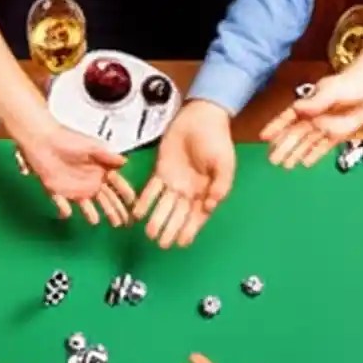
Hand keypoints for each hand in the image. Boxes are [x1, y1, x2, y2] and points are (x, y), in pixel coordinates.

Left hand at [15, 122, 135, 224]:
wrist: (42, 138)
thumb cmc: (67, 139)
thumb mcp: (91, 146)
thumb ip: (107, 155)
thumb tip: (125, 162)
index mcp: (100, 169)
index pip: (116, 185)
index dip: (125, 194)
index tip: (133, 203)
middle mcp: (89, 180)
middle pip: (105, 199)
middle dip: (114, 210)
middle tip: (122, 222)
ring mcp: (74, 187)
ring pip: (86, 205)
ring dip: (91, 213)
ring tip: (97, 221)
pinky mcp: (57, 190)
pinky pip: (61, 203)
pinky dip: (63, 208)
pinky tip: (67, 213)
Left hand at [133, 101, 234, 247]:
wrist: (201, 118)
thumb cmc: (217, 140)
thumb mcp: (225, 163)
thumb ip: (221, 185)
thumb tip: (211, 206)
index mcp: (207, 191)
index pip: (197, 216)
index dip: (190, 230)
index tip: (182, 243)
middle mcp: (189, 190)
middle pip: (178, 215)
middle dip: (171, 230)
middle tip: (162, 244)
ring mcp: (174, 181)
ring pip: (164, 206)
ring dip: (157, 220)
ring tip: (149, 234)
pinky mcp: (161, 171)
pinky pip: (152, 189)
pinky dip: (145, 201)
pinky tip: (138, 213)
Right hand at [260, 70, 362, 168]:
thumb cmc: (354, 81)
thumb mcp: (334, 89)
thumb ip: (317, 101)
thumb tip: (297, 108)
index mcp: (310, 103)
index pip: (289, 117)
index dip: (276, 127)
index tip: (263, 138)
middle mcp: (315, 115)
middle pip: (296, 134)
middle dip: (284, 146)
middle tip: (272, 161)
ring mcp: (327, 125)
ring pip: (307, 142)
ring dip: (296, 153)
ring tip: (285, 167)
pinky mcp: (339, 132)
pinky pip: (324, 146)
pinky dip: (315, 154)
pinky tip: (306, 164)